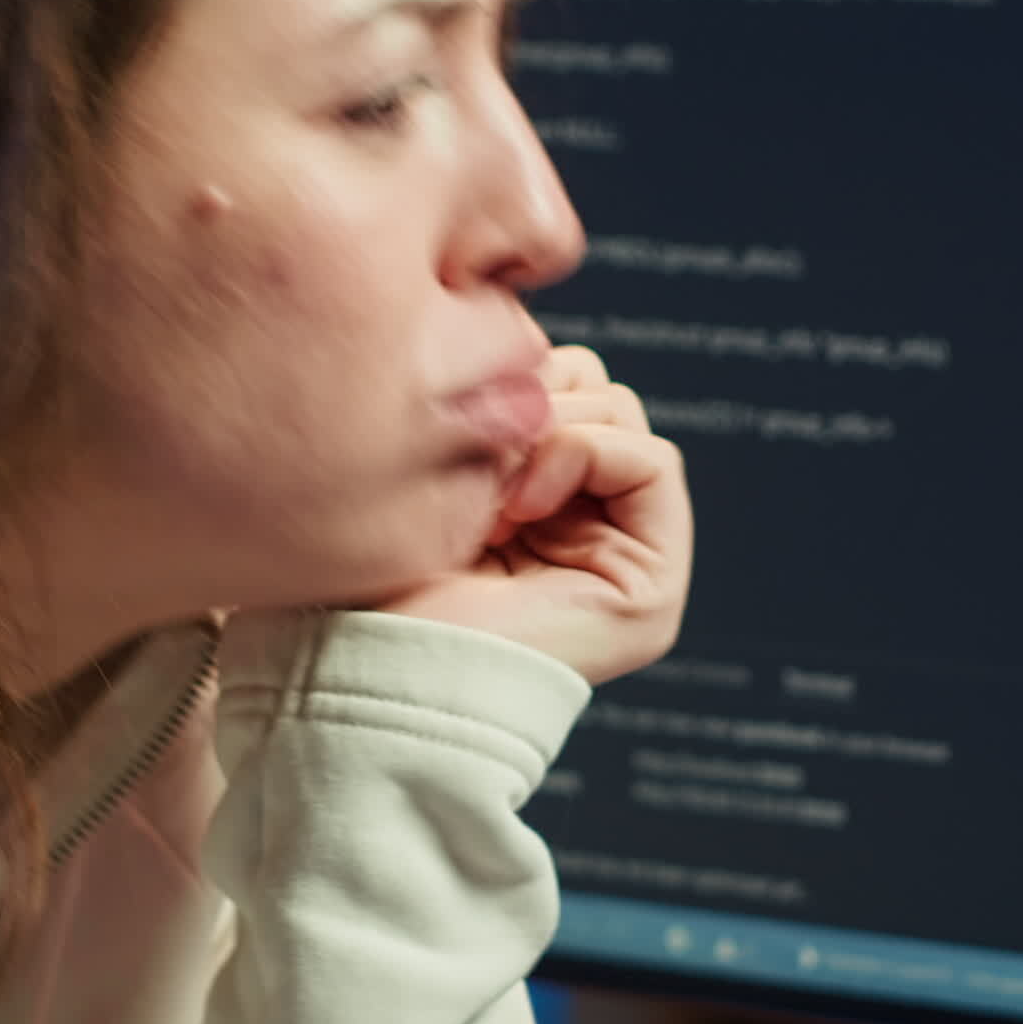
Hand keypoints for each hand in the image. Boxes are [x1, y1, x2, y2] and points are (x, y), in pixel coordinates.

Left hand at [379, 344, 691, 683]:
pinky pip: (653, 459)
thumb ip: (494, 419)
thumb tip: (527, 350)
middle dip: (539, 400)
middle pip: (597, 391)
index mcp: (537, 514)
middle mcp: (588, 536)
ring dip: (555, 430)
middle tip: (480, 459)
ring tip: (495, 493)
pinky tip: (520, 505)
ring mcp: (628, 564)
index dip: (516, 384)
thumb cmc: (373, 586)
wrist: (369, 673)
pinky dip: (586, 454)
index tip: (456, 435)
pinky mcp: (653, 587)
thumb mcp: (437, 475)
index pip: (559, 389)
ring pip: (625, 415)